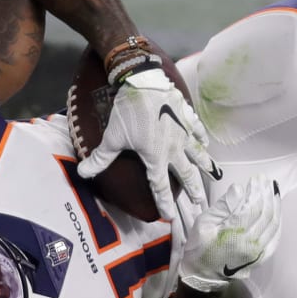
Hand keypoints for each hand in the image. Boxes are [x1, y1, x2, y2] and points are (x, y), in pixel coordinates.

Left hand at [77, 68, 218, 220]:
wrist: (144, 82)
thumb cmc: (128, 111)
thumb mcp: (112, 137)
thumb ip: (101, 158)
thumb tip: (83, 173)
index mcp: (155, 156)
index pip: (159, 185)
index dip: (163, 202)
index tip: (168, 215)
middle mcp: (173, 148)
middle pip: (185, 173)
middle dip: (192, 189)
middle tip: (199, 202)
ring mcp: (182, 132)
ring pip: (197, 153)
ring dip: (205, 166)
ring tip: (213, 175)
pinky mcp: (186, 116)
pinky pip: (197, 129)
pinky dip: (201, 137)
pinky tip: (206, 144)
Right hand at [178, 177, 281, 293]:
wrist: (202, 278)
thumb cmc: (199, 249)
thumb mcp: (203, 224)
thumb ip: (223, 206)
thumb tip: (239, 188)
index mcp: (235, 235)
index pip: (253, 207)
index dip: (256, 191)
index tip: (256, 179)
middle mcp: (251, 245)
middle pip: (266, 214)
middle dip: (267, 194)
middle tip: (265, 180)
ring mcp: (259, 253)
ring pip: (274, 224)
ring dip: (275, 205)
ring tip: (273, 191)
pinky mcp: (261, 258)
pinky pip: (275, 238)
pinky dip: (278, 222)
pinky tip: (276, 211)